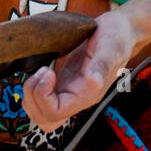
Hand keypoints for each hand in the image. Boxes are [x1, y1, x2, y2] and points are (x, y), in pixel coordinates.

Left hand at [22, 7, 139, 131]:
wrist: (120, 31)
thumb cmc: (118, 38)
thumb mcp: (112, 47)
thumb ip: (102, 64)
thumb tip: (94, 81)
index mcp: (87, 95)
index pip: (56, 112)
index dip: (43, 96)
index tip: (47, 71)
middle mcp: (76, 98)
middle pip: (45, 119)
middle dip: (33, 99)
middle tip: (39, 72)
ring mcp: (68, 91)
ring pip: (40, 112)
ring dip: (31, 95)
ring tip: (39, 71)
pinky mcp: (62, 82)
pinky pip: (41, 98)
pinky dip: (33, 88)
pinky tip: (40, 69)